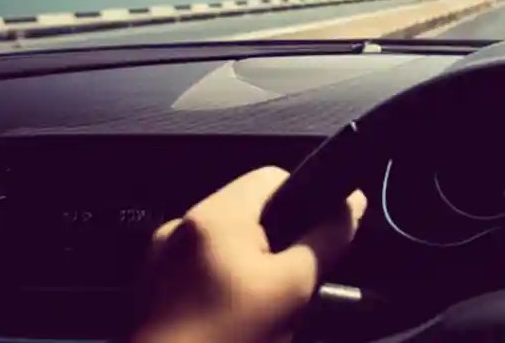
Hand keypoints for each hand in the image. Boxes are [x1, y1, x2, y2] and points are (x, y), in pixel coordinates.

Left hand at [131, 167, 366, 342]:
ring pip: (227, 242)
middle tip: (290, 286)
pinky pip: (201, 267)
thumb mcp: (293, 288)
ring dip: (252, 265)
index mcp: (214, 214)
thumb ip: (327, 240)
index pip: (273, 177)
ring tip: (262, 309)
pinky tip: (231, 319)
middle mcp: (181, 225)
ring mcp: (160, 257)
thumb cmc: (228, 336)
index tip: (316, 243)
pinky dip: (223, 283)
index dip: (306, 201)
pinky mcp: (152, 286)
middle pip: (250, 211)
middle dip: (279, 242)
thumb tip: (352, 204)